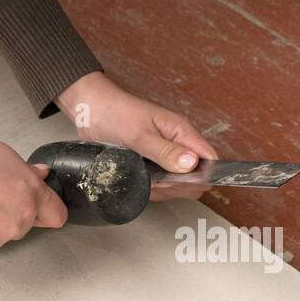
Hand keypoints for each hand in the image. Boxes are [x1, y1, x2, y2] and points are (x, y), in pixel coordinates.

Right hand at [0, 136, 67, 250]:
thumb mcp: (4, 155)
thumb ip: (27, 171)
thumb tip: (40, 175)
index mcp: (31, 195)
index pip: (57, 215)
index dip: (49, 209)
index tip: (42, 206)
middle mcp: (20, 219)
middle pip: (29, 223)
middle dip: (18, 212)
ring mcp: (1, 235)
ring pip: (7, 232)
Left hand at [55, 71, 217, 200]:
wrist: (90, 111)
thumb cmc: (115, 113)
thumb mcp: (139, 134)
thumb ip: (165, 151)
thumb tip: (192, 164)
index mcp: (181, 131)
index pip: (209, 158)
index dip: (203, 174)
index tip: (183, 182)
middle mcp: (177, 145)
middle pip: (196, 176)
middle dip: (180, 185)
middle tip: (157, 180)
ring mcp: (164, 157)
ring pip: (178, 184)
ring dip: (164, 188)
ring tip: (144, 176)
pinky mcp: (151, 165)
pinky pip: (161, 185)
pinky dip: (152, 189)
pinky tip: (139, 180)